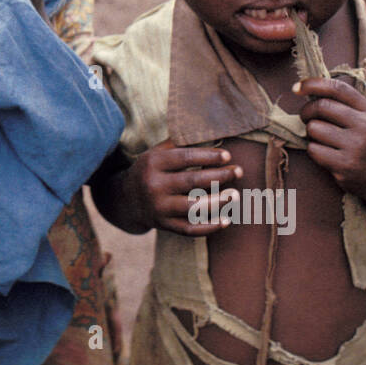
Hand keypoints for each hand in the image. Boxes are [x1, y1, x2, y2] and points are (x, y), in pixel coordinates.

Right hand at [125, 139, 242, 235]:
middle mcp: (154, 185)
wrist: (126, 199)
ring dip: (218, 202)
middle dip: (219, 176)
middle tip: (239, 171)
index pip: (185, 157)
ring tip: (236, 195)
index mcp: (153, 163)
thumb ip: (179, 144)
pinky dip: (208, 227)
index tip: (227, 155)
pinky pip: (189, 229)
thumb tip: (212, 135)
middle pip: (192, 181)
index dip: (208, 156)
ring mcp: (158, 207)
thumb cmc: (150, 170)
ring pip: (193, 207)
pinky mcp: (163, 225)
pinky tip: (226, 221)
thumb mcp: (156, 153)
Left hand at [296, 76, 365, 202]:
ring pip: (314, 128)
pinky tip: (327, 155)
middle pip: (321, 106)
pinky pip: (314, 149)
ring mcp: (356, 147)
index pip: (338, 88)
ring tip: (323, 140)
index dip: (313, 84)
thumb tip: (305, 88)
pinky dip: (314, 151)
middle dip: (307, 111)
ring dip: (312, 134)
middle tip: (307, 118)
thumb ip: (344, 104)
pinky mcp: (345, 165)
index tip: (296, 87)